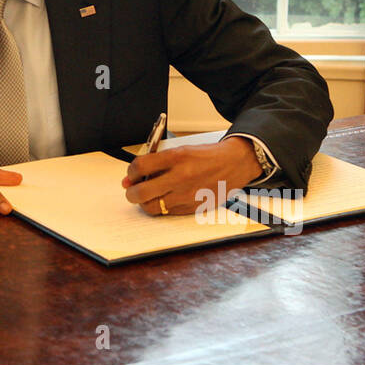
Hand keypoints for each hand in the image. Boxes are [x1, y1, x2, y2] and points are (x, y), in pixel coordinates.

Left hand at [121, 136, 261, 215]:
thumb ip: (155, 164)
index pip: (140, 167)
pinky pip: (167, 213)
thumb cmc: (206, 156)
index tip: (132, 174)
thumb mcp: (180, 151)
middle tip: (132, 190)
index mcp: (177, 157)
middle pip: (142, 192)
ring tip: (148, 196)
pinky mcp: (193, 207)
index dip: (131, 172)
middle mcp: (181, 177)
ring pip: (152, 207)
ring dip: (144, 203)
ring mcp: (187, 194)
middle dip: (131, 192)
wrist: (234, 164)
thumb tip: (132, 178)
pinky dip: (161, 207)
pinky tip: (164, 199)